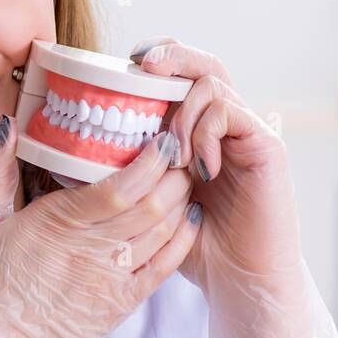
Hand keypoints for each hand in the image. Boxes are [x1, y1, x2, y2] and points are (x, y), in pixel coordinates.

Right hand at [0, 119, 199, 337]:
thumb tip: (5, 124)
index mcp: (56, 225)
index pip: (120, 187)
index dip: (150, 160)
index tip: (162, 137)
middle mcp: (90, 251)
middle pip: (151, 205)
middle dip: (174, 173)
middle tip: (183, 150)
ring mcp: (109, 281)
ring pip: (162, 232)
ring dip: (181, 201)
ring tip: (186, 177)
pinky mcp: (119, 307)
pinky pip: (164, 268)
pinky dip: (182, 239)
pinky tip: (189, 218)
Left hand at [128, 36, 337, 337]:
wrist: (241, 281)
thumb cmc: (195, 249)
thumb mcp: (149, 207)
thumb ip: (126, 177)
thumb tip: (70, 158)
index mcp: (197, 132)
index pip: (178, 76)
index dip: (155, 61)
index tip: (122, 67)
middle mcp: (224, 125)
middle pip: (201, 62)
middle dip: (170, 56)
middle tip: (141, 67)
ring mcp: (247, 133)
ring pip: (213, 82)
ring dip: (182, 110)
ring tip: (171, 152)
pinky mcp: (267, 146)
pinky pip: (231, 113)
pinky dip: (205, 130)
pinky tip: (196, 165)